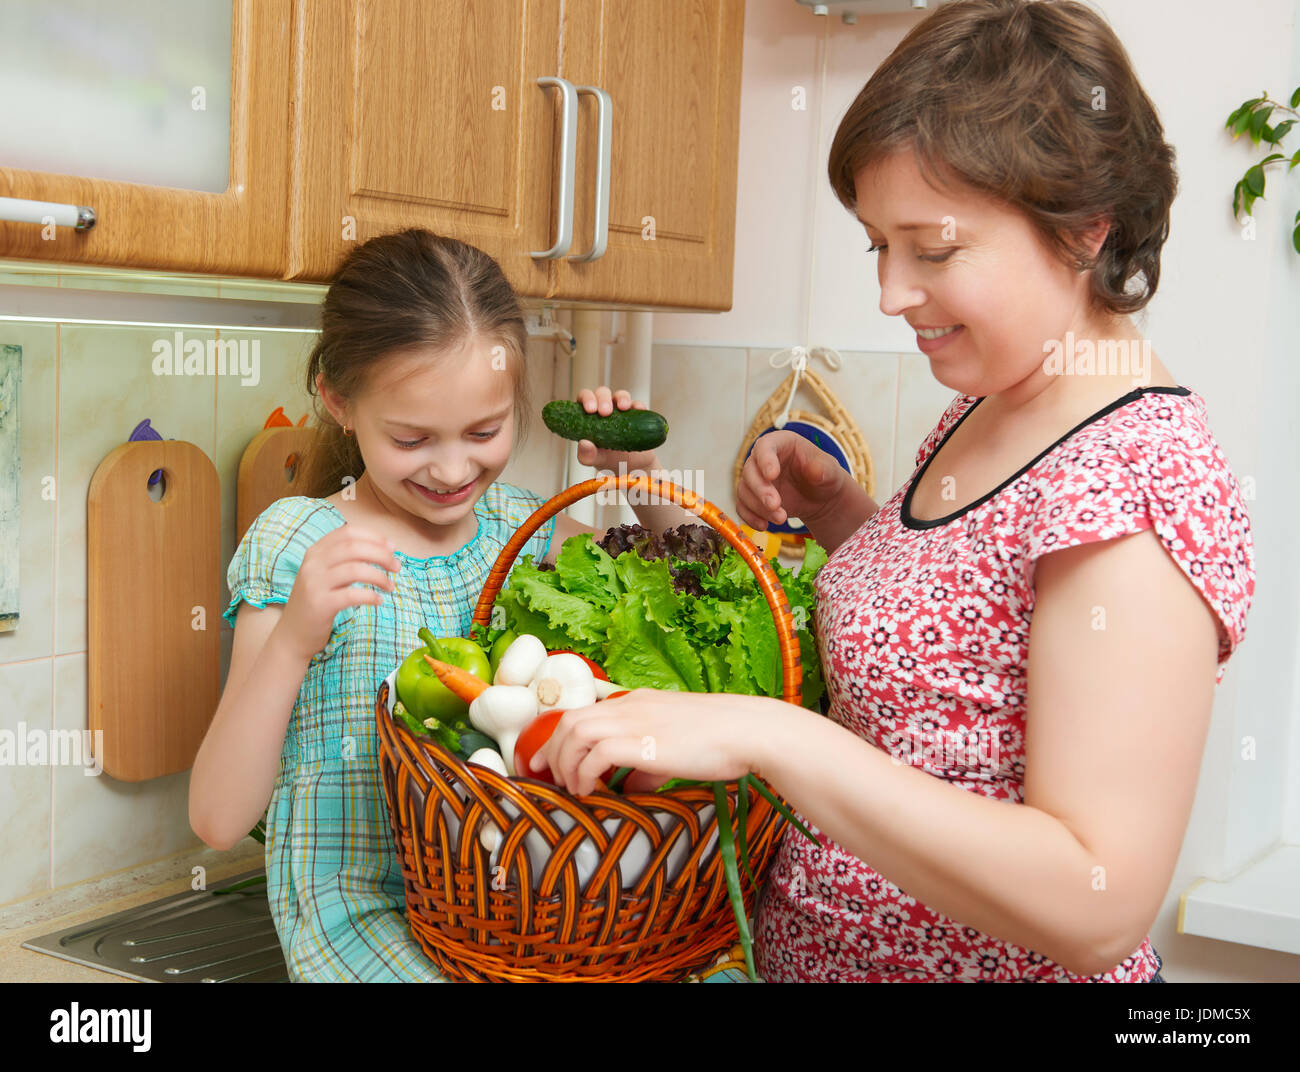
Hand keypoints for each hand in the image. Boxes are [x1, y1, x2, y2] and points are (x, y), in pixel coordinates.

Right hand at [274, 525, 399, 662]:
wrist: (292, 635)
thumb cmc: (318, 602)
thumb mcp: (326, 575)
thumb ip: (346, 561)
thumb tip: (384, 549)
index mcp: (315, 552)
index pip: (348, 532)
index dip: (373, 537)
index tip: (391, 547)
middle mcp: (312, 564)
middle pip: (354, 547)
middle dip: (381, 555)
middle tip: (397, 567)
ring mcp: (314, 583)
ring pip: (355, 570)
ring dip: (379, 577)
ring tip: (390, 587)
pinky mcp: (320, 604)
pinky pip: (352, 595)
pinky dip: (371, 596)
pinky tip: (378, 601)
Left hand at [535, 688, 763, 796]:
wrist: (748, 730)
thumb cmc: (720, 741)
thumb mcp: (674, 750)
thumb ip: (646, 768)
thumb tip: (628, 790)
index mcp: (636, 702)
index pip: (582, 713)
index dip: (556, 737)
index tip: (544, 761)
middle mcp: (629, 706)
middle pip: (569, 722)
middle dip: (552, 752)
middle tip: (551, 780)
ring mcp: (635, 721)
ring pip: (576, 733)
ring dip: (567, 763)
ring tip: (574, 789)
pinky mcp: (643, 741)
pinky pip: (596, 754)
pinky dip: (586, 773)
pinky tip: (592, 792)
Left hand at [573, 385, 659, 474]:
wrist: (633, 467)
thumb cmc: (610, 460)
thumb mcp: (596, 460)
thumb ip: (587, 455)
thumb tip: (583, 444)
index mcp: (590, 416)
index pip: (584, 398)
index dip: (586, 399)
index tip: (590, 409)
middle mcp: (605, 410)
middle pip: (602, 393)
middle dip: (603, 398)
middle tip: (604, 412)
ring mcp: (622, 411)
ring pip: (620, 395)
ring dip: (621, 398)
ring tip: (623, 408)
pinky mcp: (637, 415)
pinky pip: (638, 405)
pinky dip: (638, 405)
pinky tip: (638, 409)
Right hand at [737, 430, 845, 531]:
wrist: (820, 497)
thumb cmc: (824, 477)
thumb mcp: (830, 470)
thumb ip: (823, 468)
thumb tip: (814, 470)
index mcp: (782, 443)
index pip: (765, 446)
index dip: (765, 460)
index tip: (772, 475)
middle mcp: (763, 458)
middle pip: (750, 471)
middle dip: (760, 490)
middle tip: (775, 505)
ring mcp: (756, 478)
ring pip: (744, 491)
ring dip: (758, 507)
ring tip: (781, 518)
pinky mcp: (752, 497)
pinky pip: (743, 507)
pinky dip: (750, 517)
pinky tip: (763, 526)